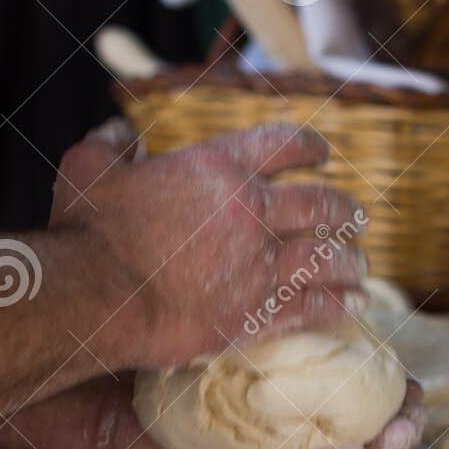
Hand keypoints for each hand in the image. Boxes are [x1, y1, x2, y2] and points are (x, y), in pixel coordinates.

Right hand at [56, 120, 370, 368]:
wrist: (94, 297)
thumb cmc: (87, 232)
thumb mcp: (89, 169)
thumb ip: (111, 146)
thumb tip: (119, 134)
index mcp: (217, 167)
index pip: (282, 144)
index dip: (310, 146)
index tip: (324, 153)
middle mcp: (250, 212)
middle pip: (319, 205)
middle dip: (345, 210)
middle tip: (358, 217)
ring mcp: (259, 266)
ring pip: (327, 259)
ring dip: (350, 262)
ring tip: (361, 266)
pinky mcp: (256, 314)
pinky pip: (313, 307)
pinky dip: (339, 305)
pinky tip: (354, 305)